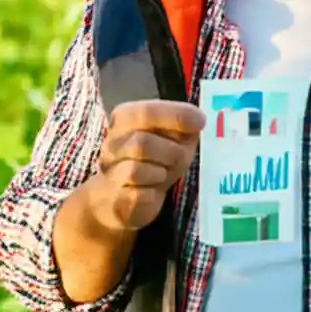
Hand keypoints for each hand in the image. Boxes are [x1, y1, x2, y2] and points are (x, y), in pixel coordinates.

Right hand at [89, 100, 205, 231]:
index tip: (199, 122)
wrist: (122, 198)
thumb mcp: (172, 139)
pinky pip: (139, 195)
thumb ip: (183, 126)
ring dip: (160, 173)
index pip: (146, 112)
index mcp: (125, 118)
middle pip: (141, 143)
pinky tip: (152, 190)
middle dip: (170, 152)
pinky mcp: (115, 199)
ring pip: (136, 170)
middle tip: (179, 158)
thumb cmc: (152, 163)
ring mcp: (110, 171)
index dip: (175, 116)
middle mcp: (111, 142)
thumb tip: (197, 119)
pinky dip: (153, 194)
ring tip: (163, 174)